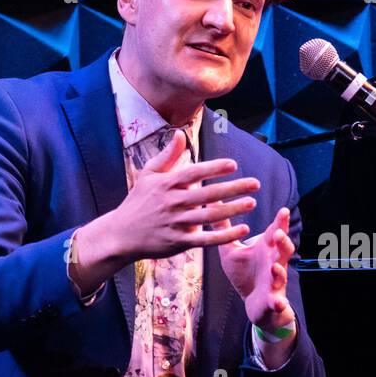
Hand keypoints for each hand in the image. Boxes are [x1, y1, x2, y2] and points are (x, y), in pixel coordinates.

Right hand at [69, 130, 258, 294]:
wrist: (120, 234)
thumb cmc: (138, 202)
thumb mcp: (148, 175)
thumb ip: (167, 156)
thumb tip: (180, 134)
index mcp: (167, 184)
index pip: (194, 173)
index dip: (214, 168)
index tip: (234, 164)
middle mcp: (172, 202)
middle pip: (208, 194)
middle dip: (233, 188)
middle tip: (255, 184)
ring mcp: (176, 223)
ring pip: (209, 216)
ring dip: (233, 210)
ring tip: (252, 203)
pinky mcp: (179, 242)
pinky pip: (206, 239)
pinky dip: (225, 235)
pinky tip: (242, 230)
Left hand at [213, 206, 296, 331]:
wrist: (255, 303)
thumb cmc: (245, 273)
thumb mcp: (231, 250)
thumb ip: (223, 229)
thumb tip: (211, 204)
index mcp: (266, 249)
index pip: (275, 232)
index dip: (281, 222)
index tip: (284, 210)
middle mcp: (274, 263)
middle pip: (283, 250)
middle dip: (283, 241)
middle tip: (278, 233)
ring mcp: (275, 282)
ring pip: (282, 274)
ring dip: (280, 270)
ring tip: (274, 267)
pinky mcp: (273, 300)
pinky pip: (277, 301)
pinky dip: (278, 302)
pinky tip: (278, 303)